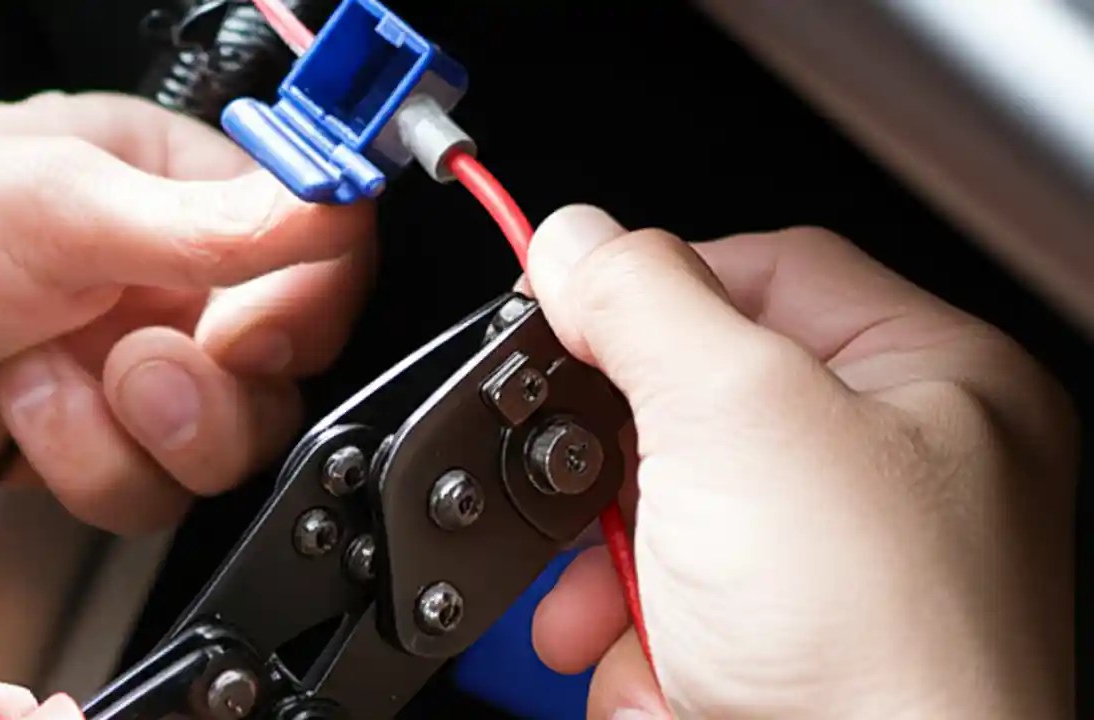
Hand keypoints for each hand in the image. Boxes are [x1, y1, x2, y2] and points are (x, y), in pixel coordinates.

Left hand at [0, 92, 373, 531]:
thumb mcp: (63, 207)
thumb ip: (215, 223)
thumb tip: (338, 206)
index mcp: (189, 193)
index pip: (322, 255)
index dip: (303, 311)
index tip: (244, 333)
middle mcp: (179, 284)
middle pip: (284, 375)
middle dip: (203, 392)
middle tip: (133, 364)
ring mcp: (140, 367)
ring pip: (222, 449)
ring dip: (132, 431)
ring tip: (52, 373)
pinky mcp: (100, 439)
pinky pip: (148, 489)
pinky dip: (83, 461)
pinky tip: (22, 401)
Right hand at [526, 207, 1075, 717]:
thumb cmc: (884, 652)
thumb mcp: (736, 416)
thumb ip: (643, 301)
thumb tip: (573, 239)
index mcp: (928, 379)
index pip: (762, 271)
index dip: (652, 285)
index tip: (564, 310)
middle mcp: (893, 472)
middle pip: (697, 406)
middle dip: (613, 463)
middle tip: (572, 476)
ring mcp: (837, 572)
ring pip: (666, 520)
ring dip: (614, 573)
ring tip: (620, 612)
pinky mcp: (785, 653)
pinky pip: (672, 610)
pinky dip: (639, 648)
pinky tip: (664, 677)